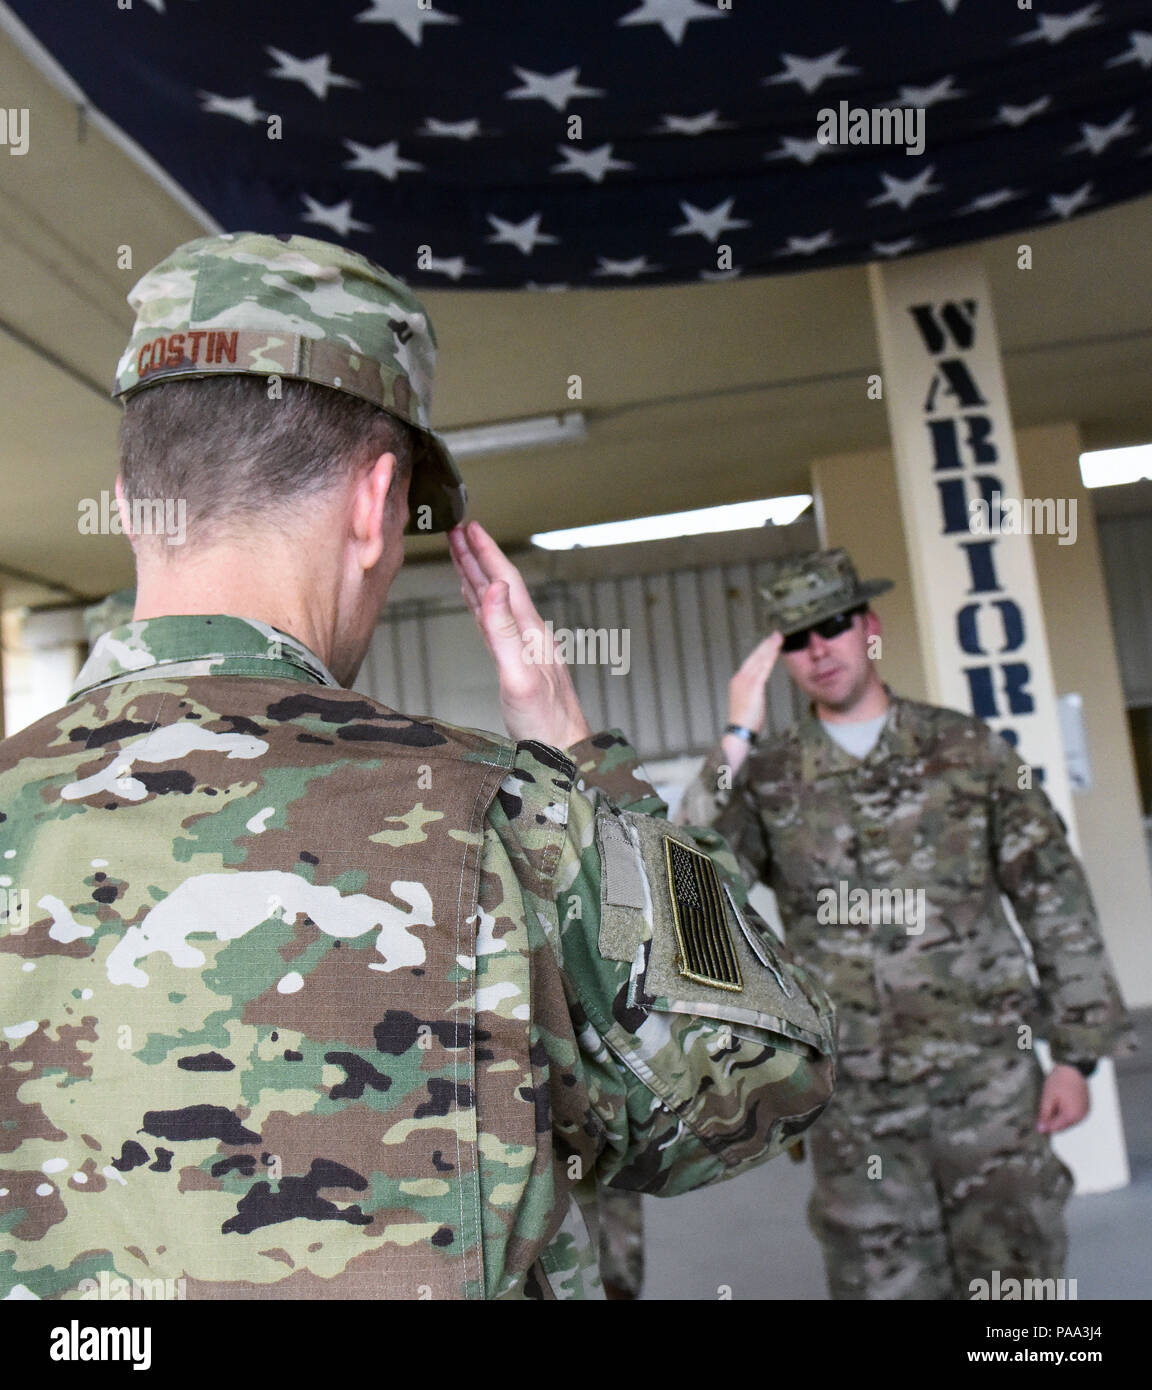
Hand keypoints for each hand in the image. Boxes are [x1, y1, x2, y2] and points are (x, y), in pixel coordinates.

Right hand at [448, 521, 591, 748]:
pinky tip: (476, 599)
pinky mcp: (516, 662)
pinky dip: (481, 604)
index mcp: (530, 631)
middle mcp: (529, 633)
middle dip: (477, 556)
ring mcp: (523, 646)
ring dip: (477, 576)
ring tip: (459, 554)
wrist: (564, 749)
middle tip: (456, 530)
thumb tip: (496, 588)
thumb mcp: (520, 676)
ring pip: (495, 601)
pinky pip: (494, 622)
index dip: (486, 552)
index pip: (506, 580)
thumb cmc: (544, 720)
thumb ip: (505, 632)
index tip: (468, 526)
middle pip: (500, 584)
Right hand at [728, 632, 783, 732]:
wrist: (738, 730)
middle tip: (776, 634)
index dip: (761, 651)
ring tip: (778, 638)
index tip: (768, 642)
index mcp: (738, 680)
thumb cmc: (744, 720)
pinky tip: (776, 651)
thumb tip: (760, 688)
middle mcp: (740, 677)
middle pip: (755, 657)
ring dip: (770, 648)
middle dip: (766, 644)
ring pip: (760, 660)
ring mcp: (746, 681)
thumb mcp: (748, 701)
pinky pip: (764, 669)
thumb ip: (753, 691)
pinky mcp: (753, 686)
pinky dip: (770, 658)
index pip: (751, 661)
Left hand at [1036, 1064, 1089, 1133]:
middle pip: (1062, 1126)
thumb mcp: (1048, 1098)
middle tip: (1046, 1105)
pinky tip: (1060, 1100)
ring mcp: (1084, 1112)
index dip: (1044, 1125)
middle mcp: (1081, 1117)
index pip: (1056, 1128)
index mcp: (1072, 1115)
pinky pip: (1073, 1114)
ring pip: (1067, 1120)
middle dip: (1052, 1119)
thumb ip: (1045, 1115)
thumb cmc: (1060, 1080)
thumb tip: (1041, 1129)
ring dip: (1058, 1115)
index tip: (1036, 1120)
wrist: (1073, 1067)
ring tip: (1054, 1100)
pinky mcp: (1085, 1107)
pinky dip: (1065, 1110)